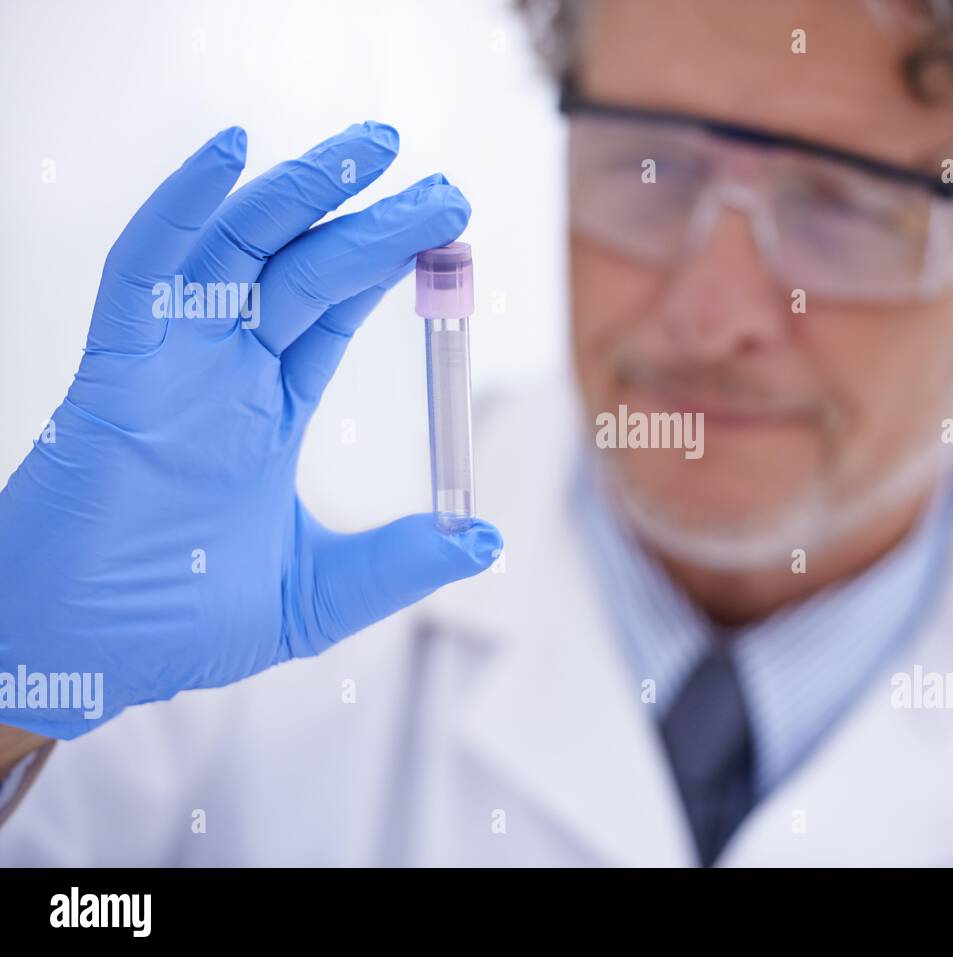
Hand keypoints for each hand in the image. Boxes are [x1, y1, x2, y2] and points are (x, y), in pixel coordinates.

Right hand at [0, 124, 500, 738]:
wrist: (79, 659)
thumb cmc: (177, 627)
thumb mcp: (316, 597)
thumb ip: (398, 564)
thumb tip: (489, 544)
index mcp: (264, 412)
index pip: (333, 312)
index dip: (386, 262)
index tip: (448, 225)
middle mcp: (221, 373)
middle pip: (304, 268)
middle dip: (373, 221)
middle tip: (446, 185)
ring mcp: (169, 365)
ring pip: (237, 250)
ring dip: (303, 193)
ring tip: (376, 149)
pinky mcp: (115, 370)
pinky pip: (145, 272)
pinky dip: (181, 208)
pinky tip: (231, 152)